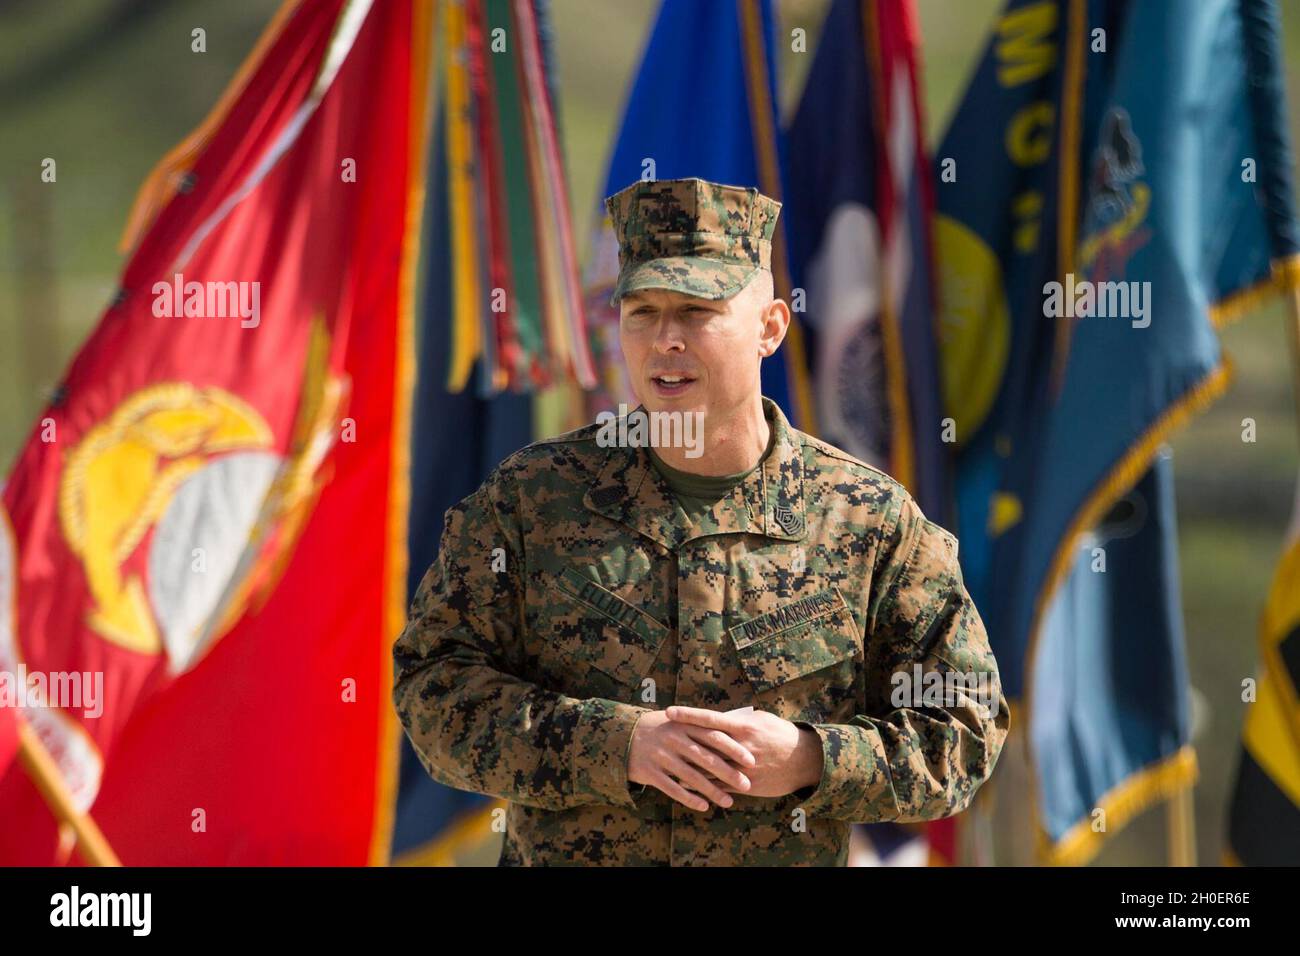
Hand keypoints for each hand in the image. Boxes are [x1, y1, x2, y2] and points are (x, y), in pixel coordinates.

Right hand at [627, 710, 755, 811]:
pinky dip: (690, 799)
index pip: (714, 736)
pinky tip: (704, 807)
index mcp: (684, 724)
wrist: (623, 736)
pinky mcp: (650, 772)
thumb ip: (701, 726)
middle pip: (706, 758)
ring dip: (712, 791)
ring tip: (728, 802)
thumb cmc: (660, 728)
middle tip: (746, 785)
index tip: (751, 761)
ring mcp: (661, 756)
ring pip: (691, 777)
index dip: (734, 749)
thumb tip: (735, 730)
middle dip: (728, 773)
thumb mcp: (679, 721)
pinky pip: (673, 788)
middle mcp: (674, 739)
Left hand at [665, 706, 822, 797]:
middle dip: (681, 738)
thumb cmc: (780, 734)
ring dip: (686, 765)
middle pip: (704, 743)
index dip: (688, 715)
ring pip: (709, 767)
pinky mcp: (748, 785)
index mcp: (744, 727)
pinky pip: (720, 786)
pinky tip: (686, 784)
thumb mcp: (761, 720)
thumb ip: (738, 721)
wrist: (804, 760)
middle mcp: (741, 747)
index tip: (669, 711)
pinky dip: (702, 785)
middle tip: (660, 734)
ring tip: (665, 761)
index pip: (710, 719)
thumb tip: (717, 718)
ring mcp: (743, 768)